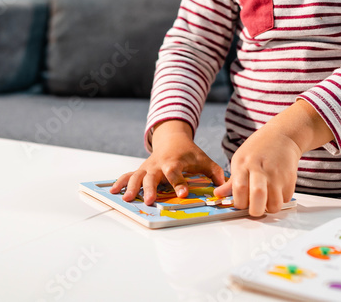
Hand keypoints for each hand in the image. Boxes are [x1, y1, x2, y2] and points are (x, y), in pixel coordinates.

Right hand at [109, 121, 225, 205]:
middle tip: (151, 201)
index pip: (177, 173)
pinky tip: (113, 191)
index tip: (183, 193)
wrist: (171, 138)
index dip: (180, 183)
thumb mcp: (204, 159)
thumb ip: (215, 173)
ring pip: (137, 176)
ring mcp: (147, 167)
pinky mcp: (141, 170)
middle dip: (152, 188)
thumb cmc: (189, 153)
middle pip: (153, 176)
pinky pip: (128, 175)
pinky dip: (120, 182)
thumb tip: (226, 186)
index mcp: (175, 162)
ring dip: (132, 187)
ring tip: (128, 199)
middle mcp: (159, 164)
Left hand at [213, 123, 302, 216]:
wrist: (282, 136)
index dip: (239, 203)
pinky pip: (285, 199)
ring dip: (270, 207)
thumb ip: (231, 181)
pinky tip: (277, 189)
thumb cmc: (258, 149)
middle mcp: (260, 168)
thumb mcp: (240, 159)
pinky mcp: (290, 178)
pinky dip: (281, 199)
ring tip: (267, 199)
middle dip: (256, 211)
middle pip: (258, 196)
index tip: (241, 204)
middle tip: (255, 210)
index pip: (239, 189)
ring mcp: (276, 174)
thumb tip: (217, 194)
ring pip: (274, 204)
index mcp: (243, 164)